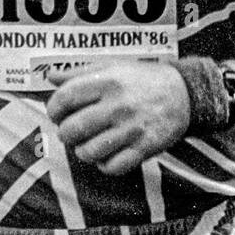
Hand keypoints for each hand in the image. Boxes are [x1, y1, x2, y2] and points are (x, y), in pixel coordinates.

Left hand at [45, 61, 190, 175]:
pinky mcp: (145, 148)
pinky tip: (106, 155)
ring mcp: (132, 129)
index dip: (53, 109)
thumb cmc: (143, 79)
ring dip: (82, 152)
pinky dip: (104, 165)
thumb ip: (79, 73)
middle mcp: (118, 105)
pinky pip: (113, 167)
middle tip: (70, 132)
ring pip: (89, 152)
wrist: (185, 93)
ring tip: (88, 144)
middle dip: (65, 134)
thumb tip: (50, 77)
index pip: (65, 98)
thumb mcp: (112, 67)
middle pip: (72, 130)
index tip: (56, 113)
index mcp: (107, 81)